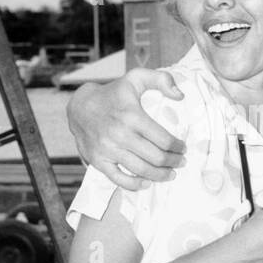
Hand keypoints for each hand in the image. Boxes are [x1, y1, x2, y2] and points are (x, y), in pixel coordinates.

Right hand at [66, 68, 185, 189]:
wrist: (80, 106)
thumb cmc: (113, 93)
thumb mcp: (136, 78)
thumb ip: (161, 80)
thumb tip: (180, 96)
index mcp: (132, 116)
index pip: (163, 139)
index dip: (177, 146)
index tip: (183, 147)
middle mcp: (120, 134)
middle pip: (156, 157)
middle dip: (173, 162)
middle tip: (180, 162)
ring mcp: (108, 150)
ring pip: (141, 170)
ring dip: (160, 175)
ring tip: (170, 174)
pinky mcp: (98, 160)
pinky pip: (118, 179)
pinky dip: (135, 185)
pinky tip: (146, 183)